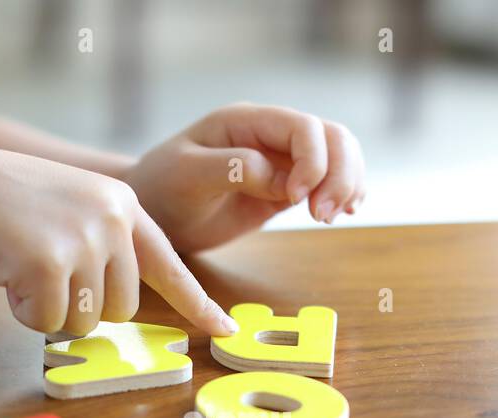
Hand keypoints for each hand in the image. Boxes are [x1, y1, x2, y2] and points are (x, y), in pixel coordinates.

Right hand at [0, 143, 235, 335]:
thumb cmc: (1, 204)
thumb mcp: (70, 207)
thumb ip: (102, 245)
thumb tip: (115, 306)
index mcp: (122, 206)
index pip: (169, 264)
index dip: (197, 303)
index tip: (224, 328)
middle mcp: (112, 220)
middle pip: (122, 308)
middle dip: (82, 306)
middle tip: (43, 272)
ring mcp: (84, 240)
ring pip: (86, 321)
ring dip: (50, 310)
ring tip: (21, 265)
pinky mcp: (51, 263)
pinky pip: (49, 323)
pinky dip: (24, 312)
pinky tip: (6, 274)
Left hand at [121, 103, 365, 253]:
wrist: (150, 213)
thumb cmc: (161, 191)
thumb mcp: (187, 177)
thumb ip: (233, 169)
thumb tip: (281, 178)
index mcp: (245, 121)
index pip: (303, 127)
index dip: (312, 161)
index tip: (294, 200)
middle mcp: (269, 134)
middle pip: (332, 137)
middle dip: (338, 174)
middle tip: (323, 216)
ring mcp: (281, 160)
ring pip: (338, 156)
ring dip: (346, 184)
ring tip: (329, 216)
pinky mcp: (284, 188)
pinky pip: (327, 181)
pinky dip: (343, 193)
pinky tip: (343, 212)